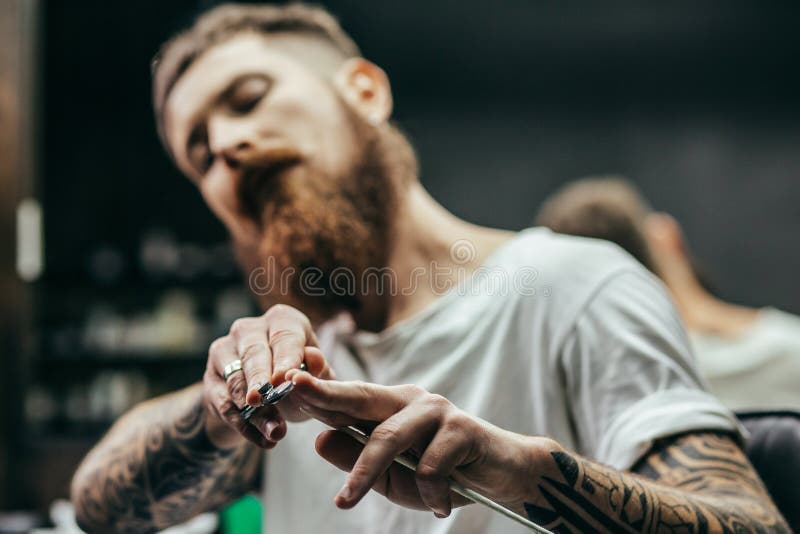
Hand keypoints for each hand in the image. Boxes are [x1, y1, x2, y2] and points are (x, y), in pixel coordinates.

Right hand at [203, 304, 334, 448]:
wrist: (263, 400)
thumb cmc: (297, 379)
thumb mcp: (315, 376)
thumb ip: (319, 370)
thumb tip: (314, 359)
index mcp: (282, 321)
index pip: (284, 335)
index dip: (286, 357)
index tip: (286, 378)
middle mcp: (249, 329)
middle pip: (253, 353)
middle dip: (261, 379)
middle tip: (266, 398)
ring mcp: (225, 351)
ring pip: (237, 381)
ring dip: (256, 410)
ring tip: (276, 431)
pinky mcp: (210, 378)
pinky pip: (225, 404)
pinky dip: (245, 426)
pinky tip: (263, 441)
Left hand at [285, 371, 553, 517]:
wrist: (502, 476)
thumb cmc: (443, 476)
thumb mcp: (393, 475)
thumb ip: (359, 459)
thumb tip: (320, 440)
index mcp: (392, 407)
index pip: (349, 399)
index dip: (318, 392)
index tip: (286, 383)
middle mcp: (411, 400)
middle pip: (363, 397)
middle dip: (328, 393)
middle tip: (297, 389)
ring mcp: (437, 410)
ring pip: (388, 437)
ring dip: (364, 472)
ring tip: (346, 502)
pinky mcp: (461, 428)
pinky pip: (429, 467)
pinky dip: (429, 495)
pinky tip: (441, 506)